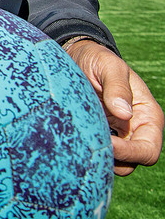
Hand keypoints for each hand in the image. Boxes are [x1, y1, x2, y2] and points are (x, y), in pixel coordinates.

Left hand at [66, 39, 162, 174]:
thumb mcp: (109, 66)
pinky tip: (70, 137)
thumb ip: (117, 87)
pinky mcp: (96, 134)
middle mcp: (134, 131)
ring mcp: (115, 135)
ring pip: (111, 162)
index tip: (105, 143)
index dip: (129, 153)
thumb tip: (124, 114)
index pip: (147, 151)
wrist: (78, 55)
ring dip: (96, 155)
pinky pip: (94, 151)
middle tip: (86, 144)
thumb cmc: (97, 59)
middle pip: (130, 163)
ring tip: (77, 138)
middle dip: (111, 159)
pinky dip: (85, 150)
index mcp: (147, 117)